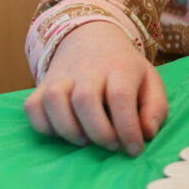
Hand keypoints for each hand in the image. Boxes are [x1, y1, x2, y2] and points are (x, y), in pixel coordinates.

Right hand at [25, 23, 167, 155]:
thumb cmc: (125, 69)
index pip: (120, 96)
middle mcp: (87, 69)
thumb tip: (146, 134)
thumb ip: (155, 108)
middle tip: (111, 146)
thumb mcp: (150, 81)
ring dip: (69, 129)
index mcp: (119, 67)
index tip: (134, 149)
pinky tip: (63, 132)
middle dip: (99, 132)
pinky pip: (33, 107)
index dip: (127, 128)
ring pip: (54, 100)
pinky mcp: (41, 86)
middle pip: (85, 99)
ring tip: (85, 141)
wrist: (92, 38)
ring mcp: (61, 76)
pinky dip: (44, 126)